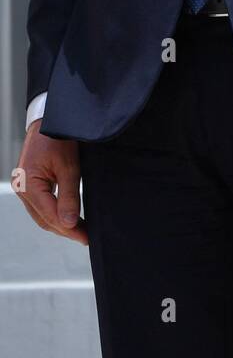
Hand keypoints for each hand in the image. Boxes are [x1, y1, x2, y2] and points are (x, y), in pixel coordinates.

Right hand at [12, 121, 88, 245]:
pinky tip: (69, 217)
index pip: (49, 216)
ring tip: (81, 230)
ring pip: (42, 214)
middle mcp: (22, 189)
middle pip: (44, 219)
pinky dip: (55, 212)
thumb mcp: (69, 167)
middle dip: (65, 230)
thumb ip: (69, 196)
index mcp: (28, 185)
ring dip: (60, 223)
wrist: (50, 119)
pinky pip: (42, 205)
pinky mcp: (30, 184)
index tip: (85, 238)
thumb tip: (69, 223)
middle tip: (86, 237)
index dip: (68, 229)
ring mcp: (24, 187)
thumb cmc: (58, 138)